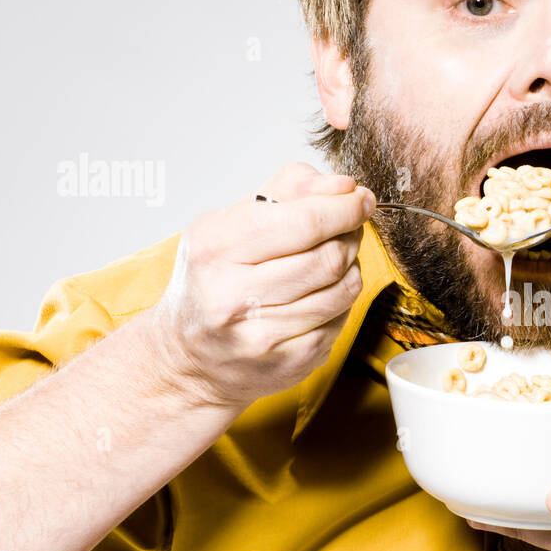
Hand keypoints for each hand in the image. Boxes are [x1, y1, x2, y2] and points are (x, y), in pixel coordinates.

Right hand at [144, 161, 373, 411]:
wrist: (189, 356)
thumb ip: (288, 189)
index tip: (361, 199)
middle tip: (349, 230)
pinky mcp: (286, 364)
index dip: (345, 208)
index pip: (304, 221)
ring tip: (335, 262)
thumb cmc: (216, 278)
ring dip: (351, 270)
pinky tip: (320, 296)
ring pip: (342, 291)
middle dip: (350, 237)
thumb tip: (342, 186)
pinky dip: (341, 303)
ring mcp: (259, 335)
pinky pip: (340, 322)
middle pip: (329, 257)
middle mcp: (231, 294)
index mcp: (215, 247)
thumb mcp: (233, 220)